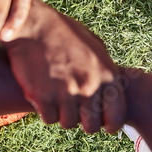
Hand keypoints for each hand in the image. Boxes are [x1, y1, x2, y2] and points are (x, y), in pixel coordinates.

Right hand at [4, 0, 125, 132]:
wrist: (35, 25)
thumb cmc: (65, 33)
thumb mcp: (94, 45)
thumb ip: (105, 68)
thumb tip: (114, 89)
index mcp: (106, 73)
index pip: (117, 115)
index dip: (110, 125)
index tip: (103, 125)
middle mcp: (89, 86)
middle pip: (91, 125)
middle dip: (84, 122)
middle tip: (76, 113)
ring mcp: (66, 92)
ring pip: (68, 123)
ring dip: (63, 115)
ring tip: (58, 101)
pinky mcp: (43, 97)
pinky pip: (49, 119)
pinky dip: (46, 112)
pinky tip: (45, 98)